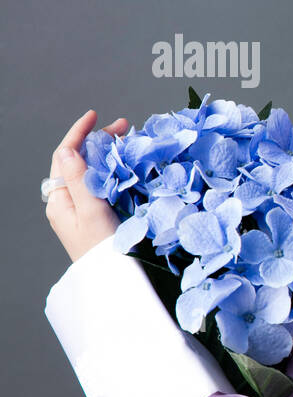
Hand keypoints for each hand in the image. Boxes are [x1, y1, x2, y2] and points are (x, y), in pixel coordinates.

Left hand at [46, 110, 130, 263]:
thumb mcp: (91, 211)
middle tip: (125, 128)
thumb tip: (69, 150)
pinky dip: (115, 170)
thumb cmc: (103, 249)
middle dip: (98, 141)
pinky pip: (102, 185)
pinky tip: (128, 166)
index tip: (95, 115)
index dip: (78, 133)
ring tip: (129, 142)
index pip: (64, 156)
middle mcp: (68, 203)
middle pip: (78, 162)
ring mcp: (83, 210)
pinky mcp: (99, 217)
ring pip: (91, 172)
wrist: (115, 280)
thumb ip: (80, 179)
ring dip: (108, 154)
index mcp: (59, 200)